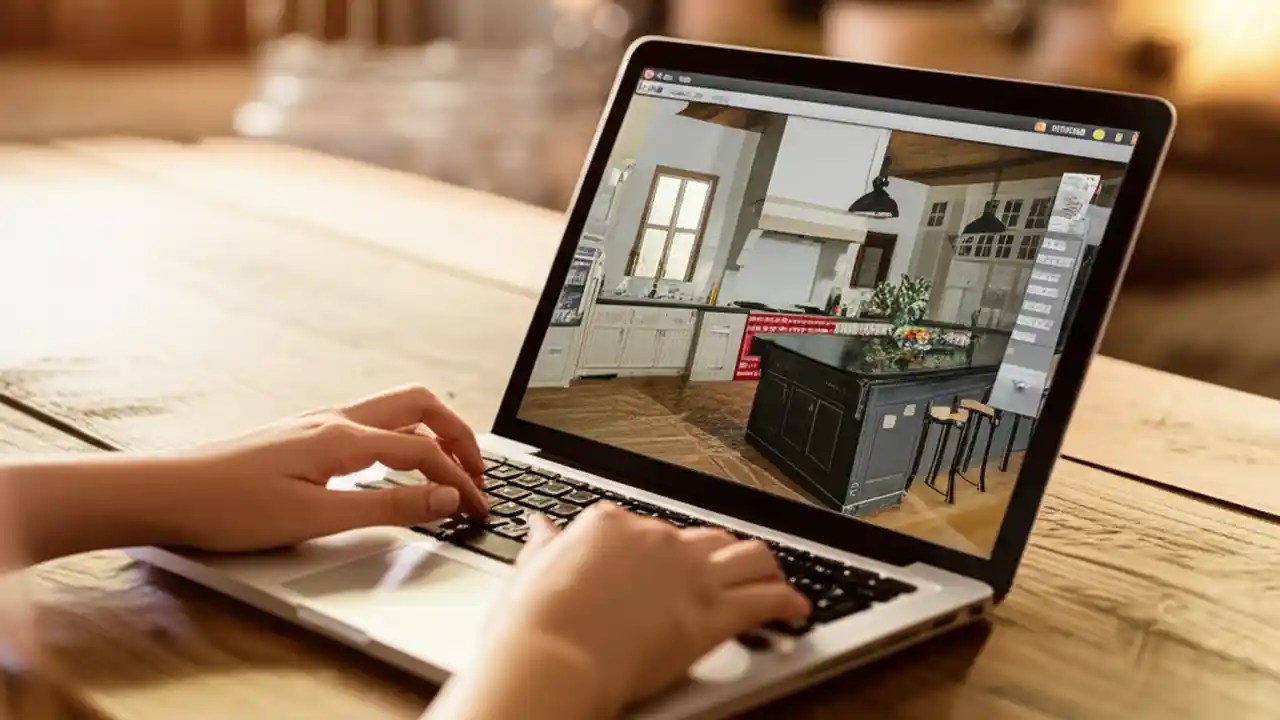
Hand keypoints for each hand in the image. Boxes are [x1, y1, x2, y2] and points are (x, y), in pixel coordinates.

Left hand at [160, 384, 488, 551]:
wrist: (163, 493)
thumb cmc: (228, 507)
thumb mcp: (315, 517)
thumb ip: (387, 506)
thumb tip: (443, 497)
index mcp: (342, 437)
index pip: (423, 452)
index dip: (459, 480)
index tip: (478, 508)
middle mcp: (335, 419)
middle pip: (420, 406)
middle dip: (459, 435)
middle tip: (477, 473)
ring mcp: (317, 423)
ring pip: (396, 410)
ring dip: (432, 432)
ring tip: (449, 468)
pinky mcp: (304, 436)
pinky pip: (372, 424)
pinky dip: (402, 439)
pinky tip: (396, 467)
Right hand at [427, 504, 809, 719]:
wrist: (552, 658)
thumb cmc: (534, 626)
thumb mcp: (529, 573)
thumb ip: (545, 548)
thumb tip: (541, 527)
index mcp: (610, 525)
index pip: (649, 529)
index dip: (663, 551)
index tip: (666, 568)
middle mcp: (656, 538)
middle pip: (705, 538)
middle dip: (717, 555)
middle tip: (723, 575)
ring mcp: (688, 572)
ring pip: (748, 555)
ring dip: (764, 567)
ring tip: (773, 583)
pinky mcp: (712, 611)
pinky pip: (767, 599)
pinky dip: (788, 603)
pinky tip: (795, 612)